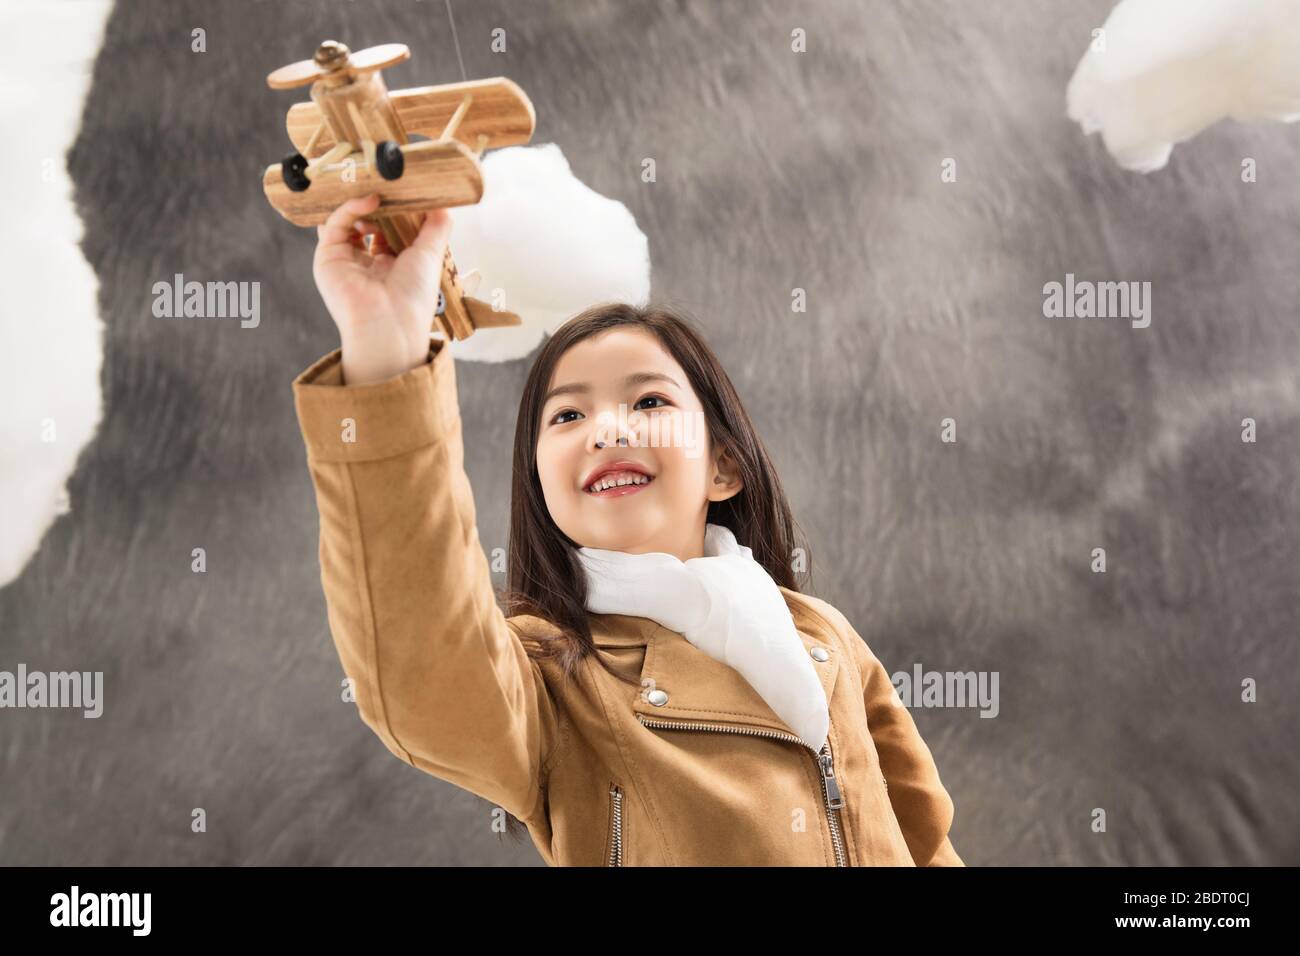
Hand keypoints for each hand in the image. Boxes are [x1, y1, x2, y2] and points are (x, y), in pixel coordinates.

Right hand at [312, 192, 452, 384]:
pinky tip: (371, 200)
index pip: (388, 226)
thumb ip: (437, 225)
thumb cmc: (414, 296)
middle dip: (377, 200)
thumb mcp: (432, 254)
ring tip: (381, 186)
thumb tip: (441, 200)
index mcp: (391, 263)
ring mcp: (346, 259)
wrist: (390, 326)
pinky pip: (336, 223)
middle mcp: (367, 261)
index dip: (395, 207)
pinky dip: (351, 207)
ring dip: (362, 200)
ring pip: (347, 218)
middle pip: (366, 219)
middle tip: (390, 178)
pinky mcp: (328, 257)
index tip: (406, 187)